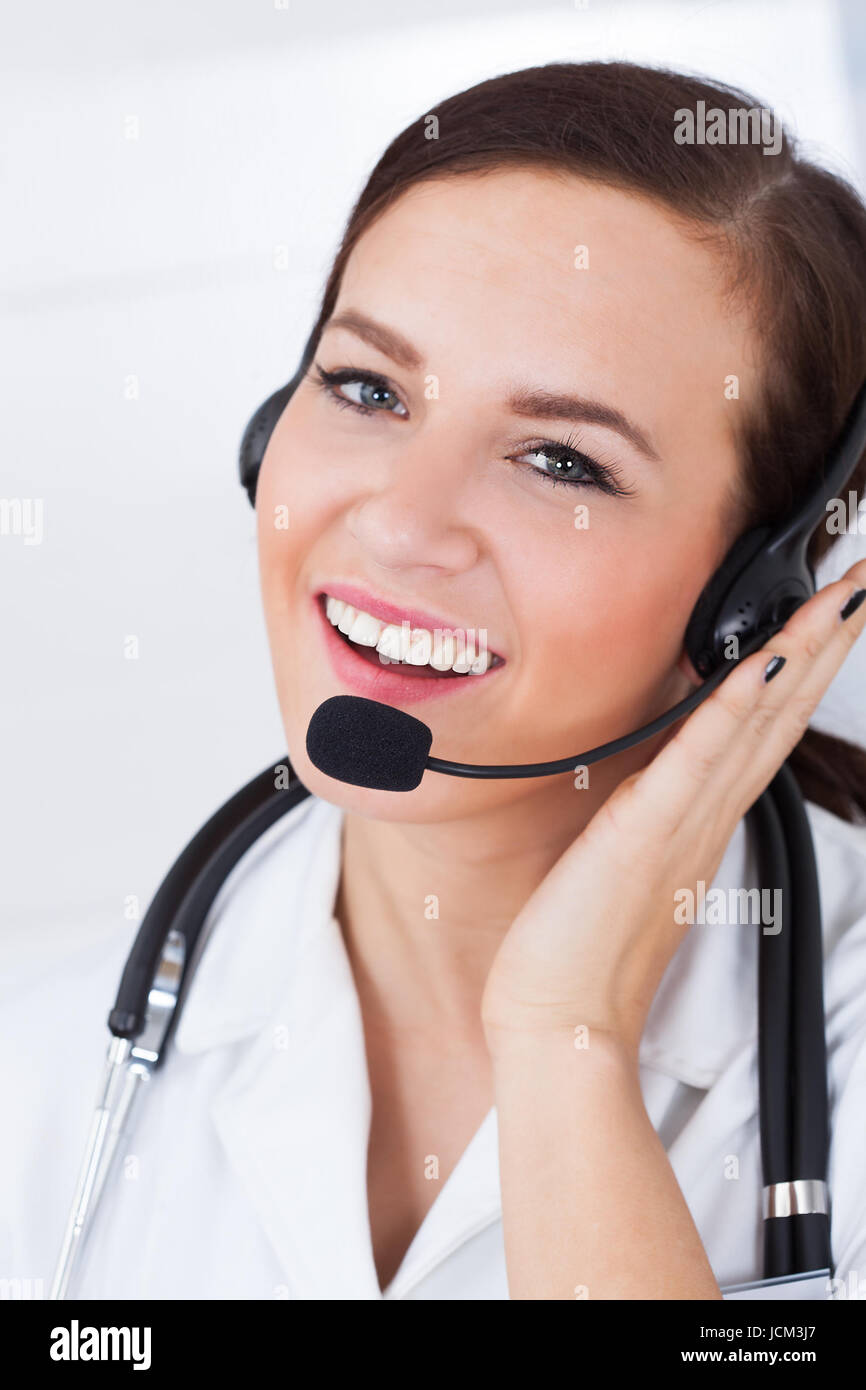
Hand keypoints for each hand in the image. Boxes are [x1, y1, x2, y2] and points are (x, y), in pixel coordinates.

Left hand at [481, 561, 865, 1060]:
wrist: (561, 1021)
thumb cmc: (584, 950)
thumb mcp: (628, 863)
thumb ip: (654, 815)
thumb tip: (660, 777)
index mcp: (703, 818)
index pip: (767, 725)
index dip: (804, 664)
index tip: (833, 611)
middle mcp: (707, 814)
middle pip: (783, 712)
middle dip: (827, 642)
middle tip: (864, 582)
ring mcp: (684, 822)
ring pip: (758, 722)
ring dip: (803, 654)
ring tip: (846, 597)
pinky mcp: (645, 832)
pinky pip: (698, 758)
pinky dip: (736, 707)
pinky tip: (766, 660)